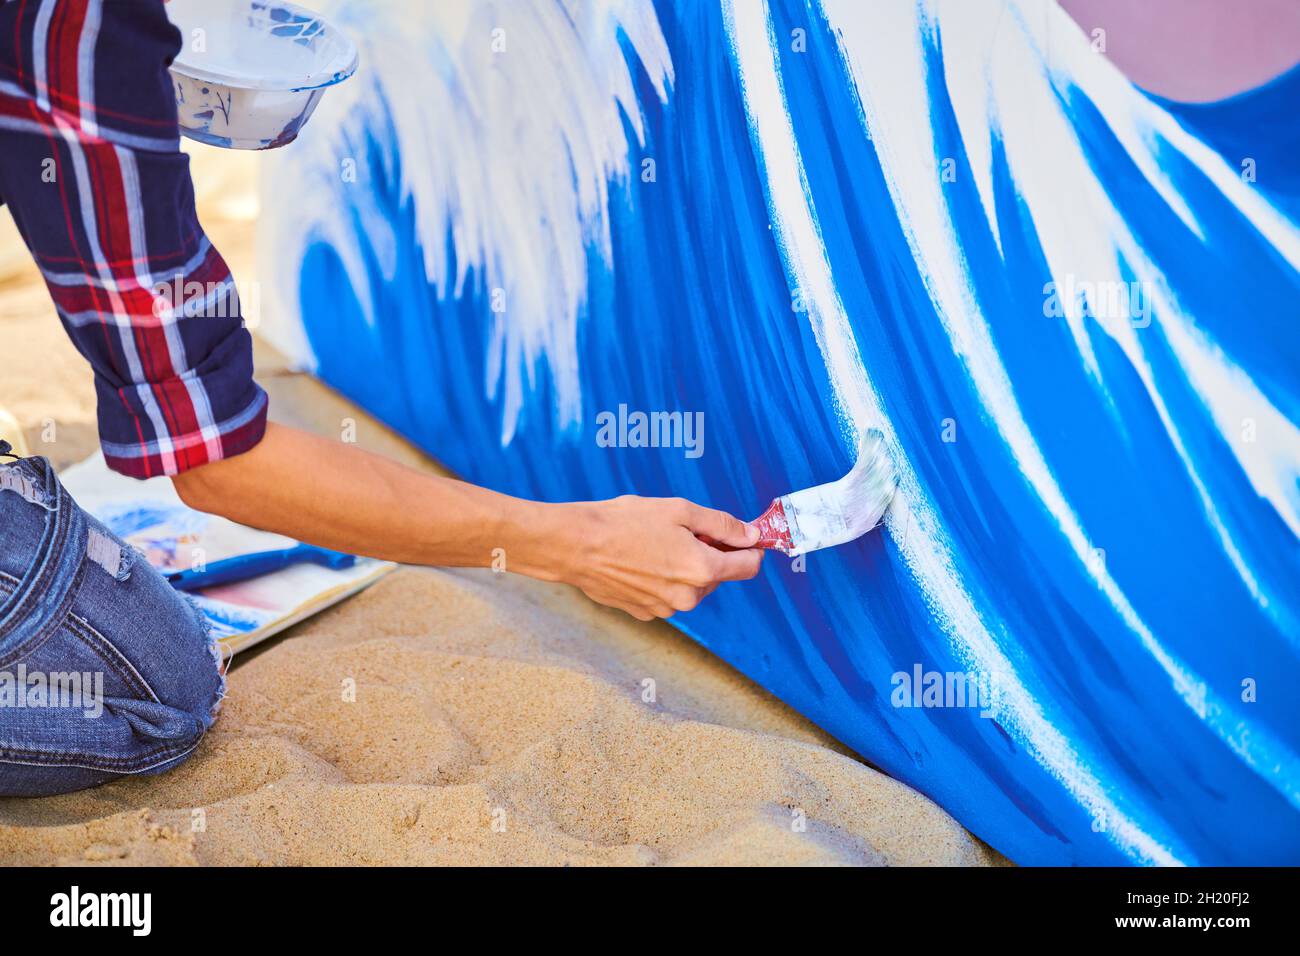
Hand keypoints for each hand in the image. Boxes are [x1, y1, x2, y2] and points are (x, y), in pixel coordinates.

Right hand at [554, 496, 763, 620]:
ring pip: (692, 585)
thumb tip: (751, 535)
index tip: (743, 536)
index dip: (750, 547)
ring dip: (685, 566)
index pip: (749, 566)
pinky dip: (662, 578)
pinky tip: (640, 559)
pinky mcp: (646, 612)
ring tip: (655, 543)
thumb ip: (722, 525)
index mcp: (703, 570)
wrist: (576, 545)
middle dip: (709, 553)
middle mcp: (688, 596)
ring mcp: (666, 608)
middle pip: (718, 574)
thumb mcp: (680, 510)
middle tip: (681, 530)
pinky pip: (668, 594)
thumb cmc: (625, 522)